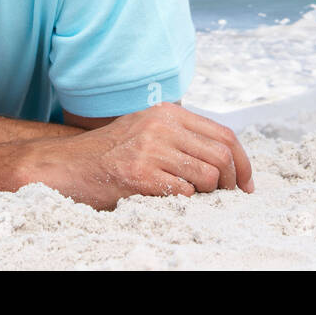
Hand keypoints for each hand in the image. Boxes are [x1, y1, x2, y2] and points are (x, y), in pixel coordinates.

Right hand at [23, 102, 254, 209]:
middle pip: (222, 155)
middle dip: (232, 182)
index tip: (246, 184)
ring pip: (208, 176)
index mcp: (168, 113)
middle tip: (228, 197)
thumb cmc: (111, 154)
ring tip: (195, 198)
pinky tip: (171, 200)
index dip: (244, 162)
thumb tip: (228, 160)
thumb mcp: (147, 130)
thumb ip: (181, 136)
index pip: (224, 135)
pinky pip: (185, 192)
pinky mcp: (140, 174)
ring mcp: (150, 149)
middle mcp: (161, 126)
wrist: (68, 166)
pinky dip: (187, 201)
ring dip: (209, 194)